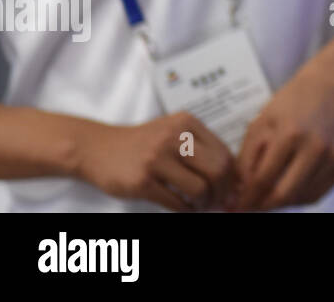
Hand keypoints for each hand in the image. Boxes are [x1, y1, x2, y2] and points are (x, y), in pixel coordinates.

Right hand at [77, 112, 237, 211]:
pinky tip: (185, 208)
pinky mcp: (141, 181)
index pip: (224, 153)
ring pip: (199, 189)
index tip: (231, 190)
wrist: (98, 149)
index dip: (232, 177)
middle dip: (222, 192)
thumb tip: (236, 180)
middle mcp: (174, 137)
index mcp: (187, 123)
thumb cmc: (144, 144)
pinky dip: (186, 209)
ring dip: (204, 204)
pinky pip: (175, 202)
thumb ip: (203, 149)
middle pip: (217, 171)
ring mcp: (156, 159)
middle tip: (218, 202)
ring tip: (200, 205)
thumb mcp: (174, 133)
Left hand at [232, 65, 333, 210]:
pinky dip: (299, 197)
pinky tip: (289, 186)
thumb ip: (246, 160)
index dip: (244, 198)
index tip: (232, 206)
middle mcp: (317, 147)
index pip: (263, 180)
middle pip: (283, 195)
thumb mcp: (260, 124)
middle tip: (248, 205)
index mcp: (291, 134)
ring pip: (300, 198)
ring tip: (268, 192)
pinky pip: (317, 194)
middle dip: (261, 205)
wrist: (329, 88)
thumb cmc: (290, 104)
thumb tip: (238, 195)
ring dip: (280, 202)